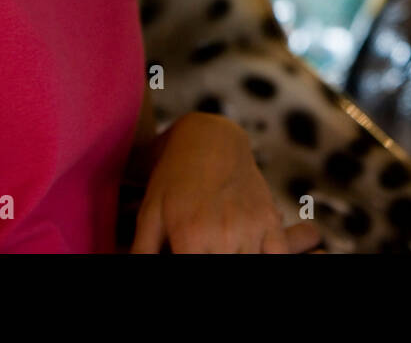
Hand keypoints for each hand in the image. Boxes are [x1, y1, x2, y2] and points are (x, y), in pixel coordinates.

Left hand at [130, 112, 320, 252]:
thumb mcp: (150, 213)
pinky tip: (246, 252)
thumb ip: (142, 251)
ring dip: (236, 260)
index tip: (184, 255)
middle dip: (211, 262)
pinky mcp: (270, 220)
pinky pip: (277, 256)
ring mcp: (251, 226)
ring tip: (219, 249)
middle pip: (224, 269)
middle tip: (201, 250)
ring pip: (250, 264)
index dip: (187, 265)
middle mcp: (224, 234)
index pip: (192, 272)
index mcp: (191, 235)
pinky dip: (266, 258)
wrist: (210, 139)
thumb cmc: (173, 176)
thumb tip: (134, 268)